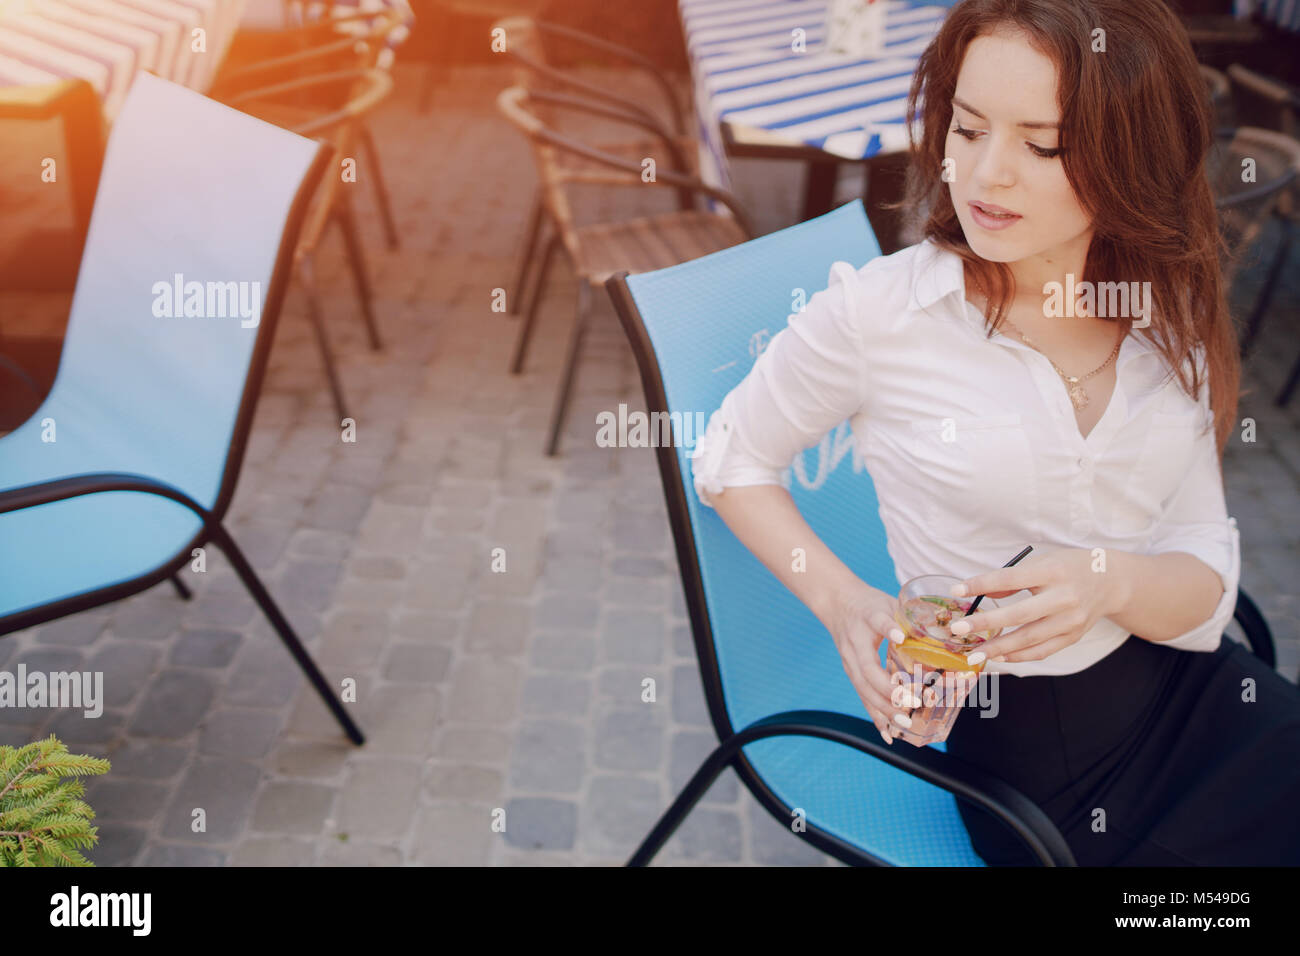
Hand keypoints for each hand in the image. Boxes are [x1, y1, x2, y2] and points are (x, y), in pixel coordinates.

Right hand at [820, 580, 921, 745]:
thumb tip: (930, 631)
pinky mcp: (853, 674)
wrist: (836, 605)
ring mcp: (850, 663)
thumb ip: (904, 615)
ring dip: (884, 710)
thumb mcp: (886, 601)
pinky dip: (876, 717)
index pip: (877, 625)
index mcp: (866, 621)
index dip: (889, 630)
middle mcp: (854, 647)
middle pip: (868, 674)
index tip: (901, 637)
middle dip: (889, 692)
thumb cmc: (867, 603)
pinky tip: (888, 734)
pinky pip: (864, 697)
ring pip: (864, 691)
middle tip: (913, 704)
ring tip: (904, 725)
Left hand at [947, 548, 1120, 662]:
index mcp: (1053, 571)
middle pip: (1020, 614)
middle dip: (986, 623)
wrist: (1112, 581)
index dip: (982, 584)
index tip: (957, 590)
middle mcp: (1064, 597)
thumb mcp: (1042, 562)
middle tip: (958, 630)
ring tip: (974, 654)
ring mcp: (1071, 620)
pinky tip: (1000, 657)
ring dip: (999, 648)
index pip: (1011, 579)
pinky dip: (1020, 656)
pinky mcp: (1074, 636)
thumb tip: (981, 593)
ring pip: (1030, 638)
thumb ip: (1013, 578)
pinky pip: (1043, 650)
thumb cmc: (1069, 568)